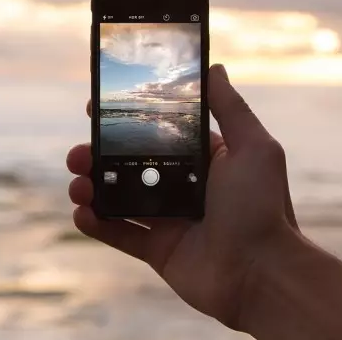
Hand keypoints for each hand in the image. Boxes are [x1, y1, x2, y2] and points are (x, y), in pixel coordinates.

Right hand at [66, 63, 298, 327]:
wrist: (263, 274)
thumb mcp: (253, 147)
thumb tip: (214, 67)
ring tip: (77, 183)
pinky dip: (96, 224)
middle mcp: (186, 187)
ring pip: (119, 197)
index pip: (159, 132)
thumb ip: (230, 107)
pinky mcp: (159, 250)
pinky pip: (120, 234)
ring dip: (91, 187)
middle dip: (100, 155)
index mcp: (206, 160)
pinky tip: (81, 213)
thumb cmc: (264, 207)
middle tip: (78, 152)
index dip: (128, 121)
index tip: (97, 108)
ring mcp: (170, 219)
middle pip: (131, 164)